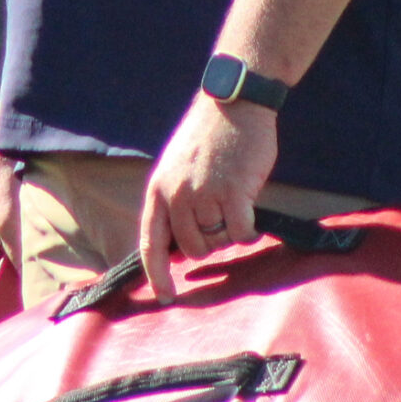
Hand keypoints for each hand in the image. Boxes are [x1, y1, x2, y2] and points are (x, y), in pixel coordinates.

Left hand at [139, 94, 278, 304]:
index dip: (156, 274)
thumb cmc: (208, 139)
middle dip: (210, 243)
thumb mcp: (176, 168)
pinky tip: (250, 211)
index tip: (165, 296)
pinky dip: (248, 229)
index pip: (150, 243)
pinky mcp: (232, 193)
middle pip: (192, 248)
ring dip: (230, 230)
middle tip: (222, 218)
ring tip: (234, 203)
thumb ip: (174, 204)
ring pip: (218, 241)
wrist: (233, 105)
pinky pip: (241, 233)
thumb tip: (177, 249)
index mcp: (158, 189)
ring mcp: (203, 194)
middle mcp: (176, 195)